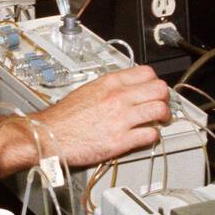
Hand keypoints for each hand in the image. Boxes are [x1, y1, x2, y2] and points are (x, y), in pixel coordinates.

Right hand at [34, 65, 172, 167]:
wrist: (50, 135)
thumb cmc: (64, 117)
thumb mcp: (88, 89)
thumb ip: (110, 87)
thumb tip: (126, 87)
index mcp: (110, 83)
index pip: (147, 73)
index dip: (154, 81)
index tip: (154, 89)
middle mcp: (118, 98)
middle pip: (159, 89)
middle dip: (164, 97)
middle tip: (162, 104)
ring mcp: (121, 119)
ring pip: (160, 110)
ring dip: (163, 116)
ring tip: (160, 120)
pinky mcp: (121, 141)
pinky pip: (150, 134)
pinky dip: (152, 135)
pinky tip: (146, 135)